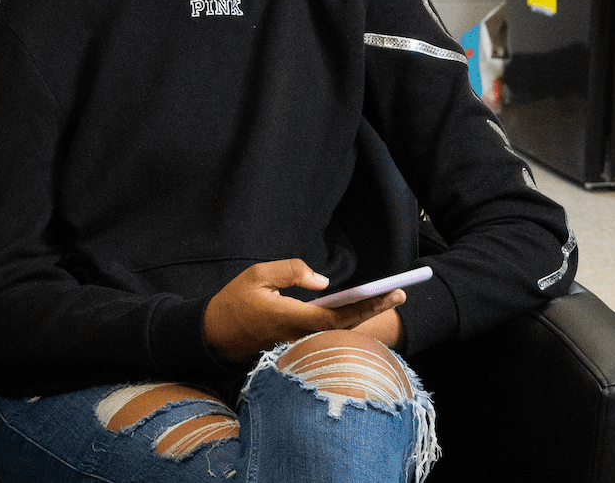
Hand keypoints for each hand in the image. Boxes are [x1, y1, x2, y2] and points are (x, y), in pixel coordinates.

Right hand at [201, 259, 405, 363]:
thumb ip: (291, 271)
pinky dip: (347, 322)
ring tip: (386, 298)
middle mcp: (299, 335)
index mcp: (290, 318)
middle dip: (375, 309)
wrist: (214, 335)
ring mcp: (298, 343)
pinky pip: (327, 333)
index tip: (389, 292)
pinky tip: (360, 310)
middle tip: (400, 293)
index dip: (366, 305)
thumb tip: (322, 281)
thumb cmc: (234, 302)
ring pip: (338, 332)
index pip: (337, 315)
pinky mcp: (296, 343)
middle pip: (345, 326)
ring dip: (363, 316)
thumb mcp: (257, 275)